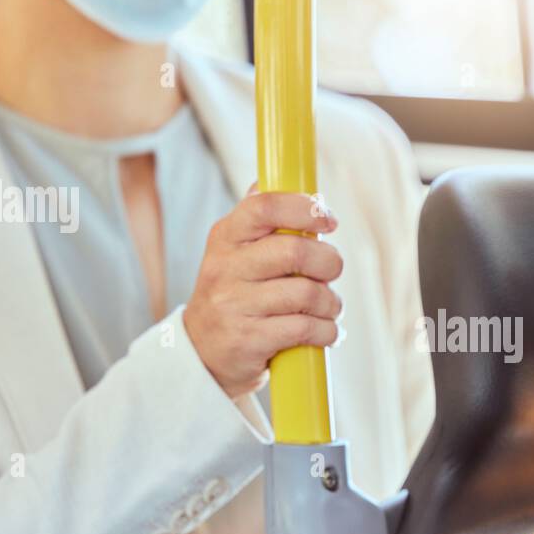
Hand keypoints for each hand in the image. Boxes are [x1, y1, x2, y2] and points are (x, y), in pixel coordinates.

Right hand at [184, 188, 342, 397]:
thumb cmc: (233, 296)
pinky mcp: (247, 339)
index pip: (265, 206)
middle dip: (329, 263)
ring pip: (306, 293)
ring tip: (328, 308)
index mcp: (225, 237)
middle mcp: (225, 267)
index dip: (305, 209)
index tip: (329, 221)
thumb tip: (276, 179)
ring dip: (330, 303)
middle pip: (295, 252)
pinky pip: (304, 328)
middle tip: (331, 273)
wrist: (202, 354)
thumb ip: (258, 220)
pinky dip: (326, 331)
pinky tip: (324, 332)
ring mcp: (233, 305)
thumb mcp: (234, 253)